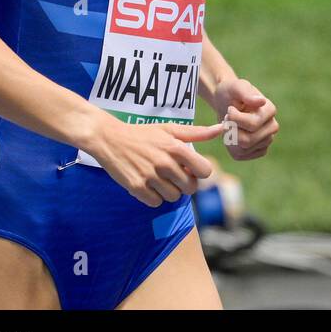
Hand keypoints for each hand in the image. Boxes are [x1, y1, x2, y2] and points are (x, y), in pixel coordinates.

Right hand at [87, 118, 223, 206]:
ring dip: (169, 191)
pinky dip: (154, 197)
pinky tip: (147, 184)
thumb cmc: (143, 134)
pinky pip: (156, 202)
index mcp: (177, 148)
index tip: (189, 169)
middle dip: (185, 184)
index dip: (199, 173)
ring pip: (174, 197)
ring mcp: (150, 176)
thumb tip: (221, 129)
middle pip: (190, 188)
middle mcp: (165, 163)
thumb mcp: (170, 129)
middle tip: (173, 175)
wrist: (109, 138)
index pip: (205, 172)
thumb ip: (197, 133)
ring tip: (159, 178)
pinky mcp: (136, 187)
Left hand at [211, 77, 278, 160]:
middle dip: (231, 130)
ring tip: (230, 126)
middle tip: (227, 119)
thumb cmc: (231, 92)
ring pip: (244, 149)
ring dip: (230, 138)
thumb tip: (261, 102)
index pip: (252, 125)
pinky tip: (232, 135)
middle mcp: (272, 126)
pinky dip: (232, 147)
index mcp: (270, 110)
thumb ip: (246, 93)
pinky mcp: (258, 150)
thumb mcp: (235, 87)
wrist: (226, 101)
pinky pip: (242, 155)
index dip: (234, 119)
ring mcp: (267, 140)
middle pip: (247, 140)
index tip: (229, 109)